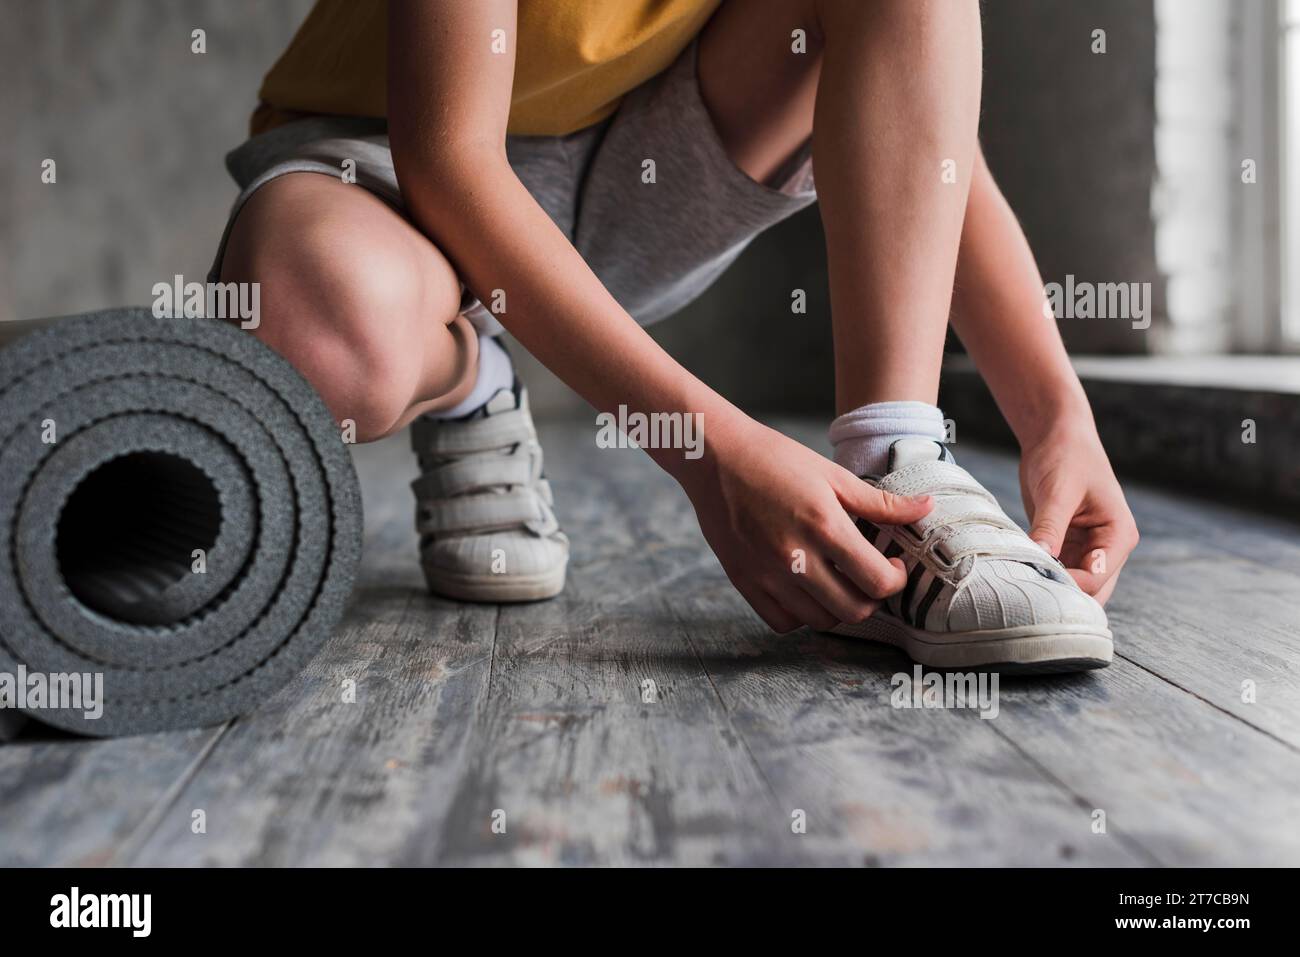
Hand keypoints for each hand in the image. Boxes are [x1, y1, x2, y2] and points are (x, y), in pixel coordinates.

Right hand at [675, 419, 932, 632]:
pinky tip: (806, 589)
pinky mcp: (744, 581)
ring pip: (820, 620)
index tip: (892, 563)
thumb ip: (880, 503)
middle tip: (869, 576)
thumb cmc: (775, 459)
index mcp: (824, 526)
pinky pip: (783, 622)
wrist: (714, 457)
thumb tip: (926, 508)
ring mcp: (767, 574)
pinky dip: (801, 615)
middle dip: (872, 598)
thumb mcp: (832, 475)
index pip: (878, 581)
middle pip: (853, 610)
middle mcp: (795, 557)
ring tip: (839, 581)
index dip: (896, 578)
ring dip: (839, 607)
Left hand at [1018, 419, 1138, 605]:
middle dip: (1061, 594)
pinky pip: (1058, 572)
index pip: (1096, 578)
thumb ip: (1050, 527)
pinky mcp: (1068, 547)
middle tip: (1024, 592)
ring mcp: (1089, 550)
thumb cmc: (1066, 456)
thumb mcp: (1058, 491)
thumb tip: (1040, 560)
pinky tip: (1019, 573)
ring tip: (1020, 583)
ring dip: (1050, 587)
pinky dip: (1041, 575)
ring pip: (1074, 587)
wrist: (1056, 438)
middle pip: (1090, 591)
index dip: (1065, 585)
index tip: (1031, 578)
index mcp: (1119, 535)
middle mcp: (1109, 548)